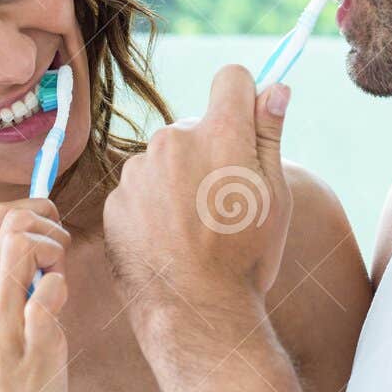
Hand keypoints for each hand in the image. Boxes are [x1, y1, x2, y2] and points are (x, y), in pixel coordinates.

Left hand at [103, 65, 291, 321]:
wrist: (196, 314)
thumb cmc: (246, 257)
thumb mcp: (274, 195)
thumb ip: (270, 133)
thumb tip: (276, 87)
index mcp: (220, 133)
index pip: (231, 78)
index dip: (243, 98)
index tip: (247, 124)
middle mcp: (173, 140)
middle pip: (196, 125)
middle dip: (211, 149)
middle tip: (225, 202)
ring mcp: (138, 171)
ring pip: (165, 159)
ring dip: (179, 179)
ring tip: (196, 228)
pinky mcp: (115, 201)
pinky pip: (140, 189)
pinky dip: (154, 206)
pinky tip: (170, 240)